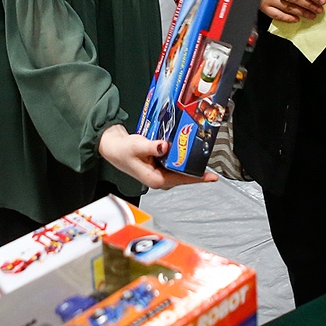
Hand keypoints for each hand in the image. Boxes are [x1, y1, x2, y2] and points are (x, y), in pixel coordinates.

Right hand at [98, 125, 217, 187]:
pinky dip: (182, 157)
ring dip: (191, 162)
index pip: (182, 179)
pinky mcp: (160, 167)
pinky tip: (189, 149)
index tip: (212, 177)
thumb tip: (164, 146)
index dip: (198, 178)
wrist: (113, 147)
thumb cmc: (122, 150)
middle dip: (198, 168)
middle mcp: (160, 179)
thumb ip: (151, 147)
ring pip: (181, 169)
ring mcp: (161, 173)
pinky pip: (176, 163)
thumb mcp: (137, 146)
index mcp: (156, 179)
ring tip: (203, 152)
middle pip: (185, 175)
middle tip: (209, 156)